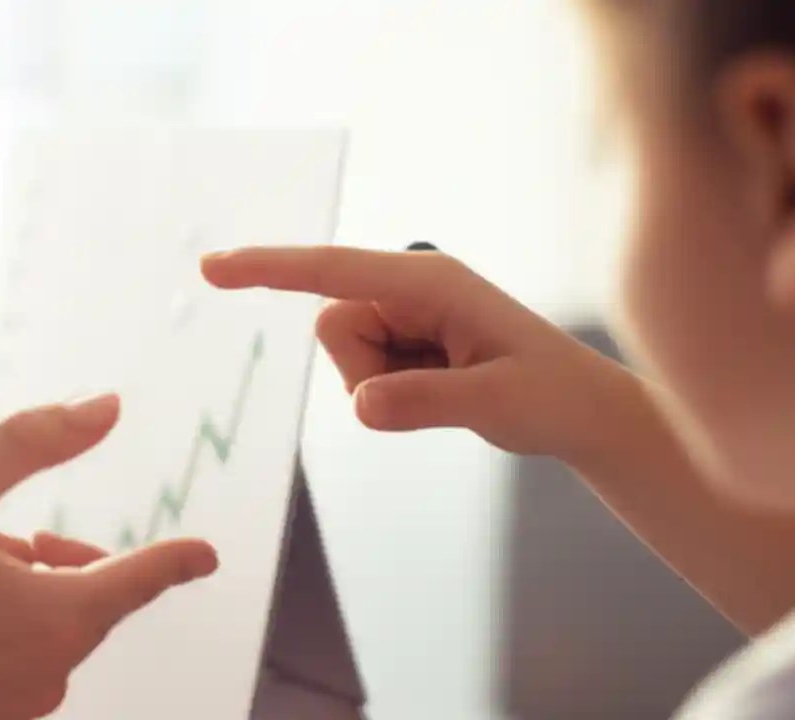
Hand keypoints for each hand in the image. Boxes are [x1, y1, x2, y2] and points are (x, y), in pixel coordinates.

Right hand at [0, 393, 217, 718]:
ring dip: (20, 594)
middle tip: (25, 530)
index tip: (207, 554)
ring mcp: (11, 710)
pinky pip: (7, 666)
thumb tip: (107, 404)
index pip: (143, 578)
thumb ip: (27, 444)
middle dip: (64, 559)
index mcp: (58, 618)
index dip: (177, 559)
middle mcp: (47, 676)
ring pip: (41, 634)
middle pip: (85, 603)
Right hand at [202, 246, 640, 463]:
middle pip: (331, 326)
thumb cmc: (551, 396)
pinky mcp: (403, 338)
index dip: (269, 268)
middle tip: (431, 390)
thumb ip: (425, 401)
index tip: (213, 268)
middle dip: (362, 370)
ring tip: (444, 389)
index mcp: (430, 280)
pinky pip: (360, 371)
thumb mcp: (495, 403)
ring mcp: (404, 312)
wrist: (581, 413)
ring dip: (378, 385)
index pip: (332, 271)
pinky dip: (389, 392)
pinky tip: (441, 388)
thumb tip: (361, 404)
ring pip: (342, 354)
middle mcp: (409, 286)